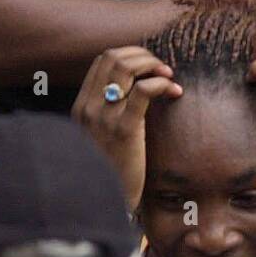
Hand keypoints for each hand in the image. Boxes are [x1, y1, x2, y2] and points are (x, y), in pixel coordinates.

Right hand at [71, 46, 182, 209]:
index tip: (151, 67)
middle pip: (114, 57)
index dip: (132, 54)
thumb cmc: (114, 168)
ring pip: (126, 68)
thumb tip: (139, 83)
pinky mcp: (123, 130)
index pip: (103, 60)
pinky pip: (143, 91)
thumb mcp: (105, 134)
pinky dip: (162, 84)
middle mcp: (88, 108)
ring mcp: (103, 118)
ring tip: (169, 78)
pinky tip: (174, 92)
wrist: (108, 202)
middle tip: (163, 71)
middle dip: (144, 56)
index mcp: (81, 106)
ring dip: (154, 66)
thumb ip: (112, 109)